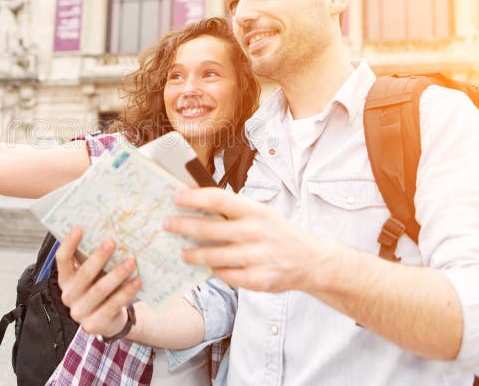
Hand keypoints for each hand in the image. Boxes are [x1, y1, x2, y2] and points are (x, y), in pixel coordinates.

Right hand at [55, 228, 141, 336]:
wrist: (108, 320)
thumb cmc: (100, 288)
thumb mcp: (93, 274)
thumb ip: (93, 259)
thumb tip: (105, 232)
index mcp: (65, 279)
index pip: (62, 260)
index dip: (68, 244)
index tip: (79, 229)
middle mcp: (68, 296)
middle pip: (84, 274)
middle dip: (99, 257)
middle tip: (112, 242)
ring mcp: (79, 312)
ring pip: (99, 290)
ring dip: (116, 274)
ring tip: (131, 261)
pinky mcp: (93, 325)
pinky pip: (112, 305)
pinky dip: (125, 292)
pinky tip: (137, 281)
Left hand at [164, 187, 331, 292]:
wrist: (311, 261)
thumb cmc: (278, 233)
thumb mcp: (261, 214)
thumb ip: (233, 210)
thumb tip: (197, 199)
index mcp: (255, 212)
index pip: (218, 200)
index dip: (193, 198)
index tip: (176, 197)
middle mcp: (255, 233)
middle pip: (208, 229)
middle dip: (183, 226)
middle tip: (167, 225)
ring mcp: (257, 258)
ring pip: (213, 257)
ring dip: (193, 254)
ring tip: (183, 253)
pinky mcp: (258, 280)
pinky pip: (226, 275)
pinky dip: (215, 271)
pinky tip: (209, 267)